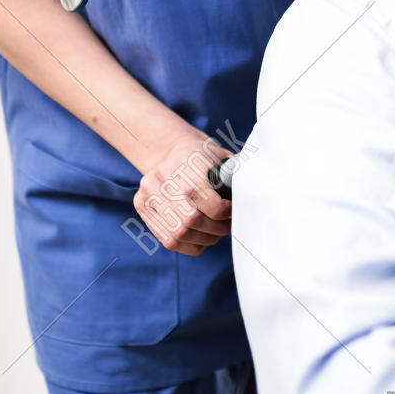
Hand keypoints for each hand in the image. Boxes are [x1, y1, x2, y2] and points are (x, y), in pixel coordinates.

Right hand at [133, 128, 231, 255]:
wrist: (168, 148)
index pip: (210, 203)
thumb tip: (253, 193)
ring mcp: (148, 194)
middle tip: (226, 225)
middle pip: (192, 220)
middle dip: (216, 229)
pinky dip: (189, 245)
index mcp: (186, 163)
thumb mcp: (219, 155)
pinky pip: (168, 240)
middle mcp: (163, 179)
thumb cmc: (200, 154)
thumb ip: (234, 173)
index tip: (233, 211)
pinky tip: (200, 237)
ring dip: (204, 239)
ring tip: (215, 232)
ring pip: (179, 234)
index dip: (226, 214)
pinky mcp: (141, 206)